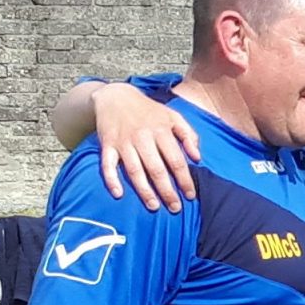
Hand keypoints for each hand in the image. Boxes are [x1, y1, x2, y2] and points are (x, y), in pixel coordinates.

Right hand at [92, 83, 200, 212]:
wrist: (116, 96)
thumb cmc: (149, 110)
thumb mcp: (173, 116)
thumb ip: (188, 135)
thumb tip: (197, 157)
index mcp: (161, 131)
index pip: (176, 161)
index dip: (185, 180)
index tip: (191, 195)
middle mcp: (142, 138)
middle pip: (156, 169)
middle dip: (167, 191)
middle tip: (175, 208)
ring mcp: (123, 142)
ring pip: (134, 170)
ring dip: (144, 190)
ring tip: (154, 206)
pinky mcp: (107, 145)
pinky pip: (107, 164)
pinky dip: (111, 179)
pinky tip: (119, 194)